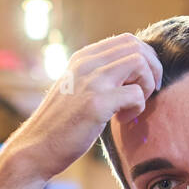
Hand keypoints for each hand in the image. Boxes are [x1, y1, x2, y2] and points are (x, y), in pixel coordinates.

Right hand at [5, 33, 162, 181]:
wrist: (36, 148)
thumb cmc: (61, 124)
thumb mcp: (76, 89)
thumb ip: (97, 76)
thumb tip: (131, 73)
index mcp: (82, 58)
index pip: (127, 40)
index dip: (145, 59)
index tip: (141, 82)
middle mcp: (86, 63)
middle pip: (137, 48)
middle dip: (152, 70)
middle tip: (145, 94)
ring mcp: (91, 81)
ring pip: (140, 64)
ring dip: (147, 86)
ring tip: (134, 105)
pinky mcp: (96, 104)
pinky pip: (135, 94)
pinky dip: (138, 108)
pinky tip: (122, 120)